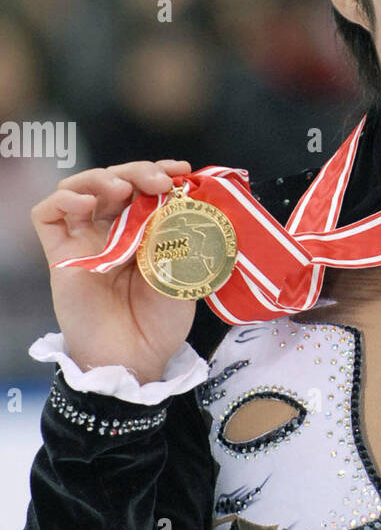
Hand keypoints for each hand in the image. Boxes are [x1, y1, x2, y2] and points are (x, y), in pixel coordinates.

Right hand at [31, 159, 196, 383]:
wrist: (134, 360)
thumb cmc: (160, 324)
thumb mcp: (183, 275)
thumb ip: (179, 239)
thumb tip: (181, 200)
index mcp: (144, 232)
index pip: (146, 187)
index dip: (161, 171)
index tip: (182, 170)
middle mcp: (113, 231)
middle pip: (114, 181)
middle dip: (138, 171)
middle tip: (159, 180)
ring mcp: (85, 241)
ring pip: (80, 188)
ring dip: (101, 178)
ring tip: (124, 188)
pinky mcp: (61, 255)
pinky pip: (48, 215)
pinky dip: (65, 199)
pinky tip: (88, 204)